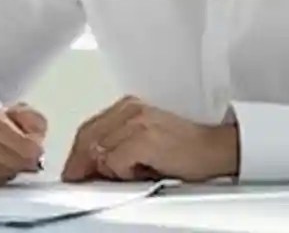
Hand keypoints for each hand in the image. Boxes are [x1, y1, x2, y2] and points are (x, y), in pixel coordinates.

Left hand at [61, 95, 238, 182]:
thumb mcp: (142, 141)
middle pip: (87, 138)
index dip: (76, 154)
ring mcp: (136, 122)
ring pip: (99, 152)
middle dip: (80, 164)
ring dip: (108, 170)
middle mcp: (129, 109)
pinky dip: (123, 173)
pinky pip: (115, 162)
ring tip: (131, 174)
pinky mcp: (143, 139)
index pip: (88, 130)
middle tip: (80, 181)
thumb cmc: (184, 150)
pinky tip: (142, 172)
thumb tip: (88, 167)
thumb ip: (116, 145)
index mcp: (127, 107)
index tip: (72, 172)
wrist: (216, 150)